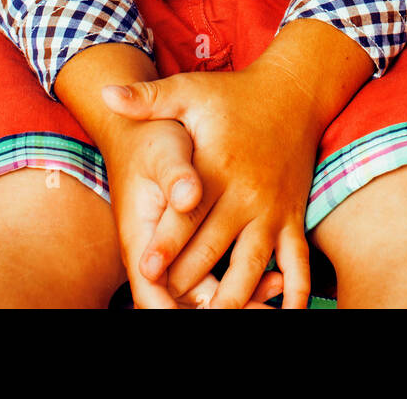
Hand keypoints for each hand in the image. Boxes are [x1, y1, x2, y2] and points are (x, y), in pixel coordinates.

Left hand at [102, 64, 318, 308]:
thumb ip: (149, 99)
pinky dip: (294, 293)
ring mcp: (273, 209)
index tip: (147, 269)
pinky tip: (286, 314)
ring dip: (233, 298)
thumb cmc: (235, 94)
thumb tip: (107, 94)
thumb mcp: (190, 90)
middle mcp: (247, 194)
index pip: (187, 213)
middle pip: (213, 248)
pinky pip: (298, 262)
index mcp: (218, 167)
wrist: (294, 90)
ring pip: (252, 264)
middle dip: (187, 279)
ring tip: (211, 317)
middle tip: (166, 300)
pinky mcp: (294, 216)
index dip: (166, 243)